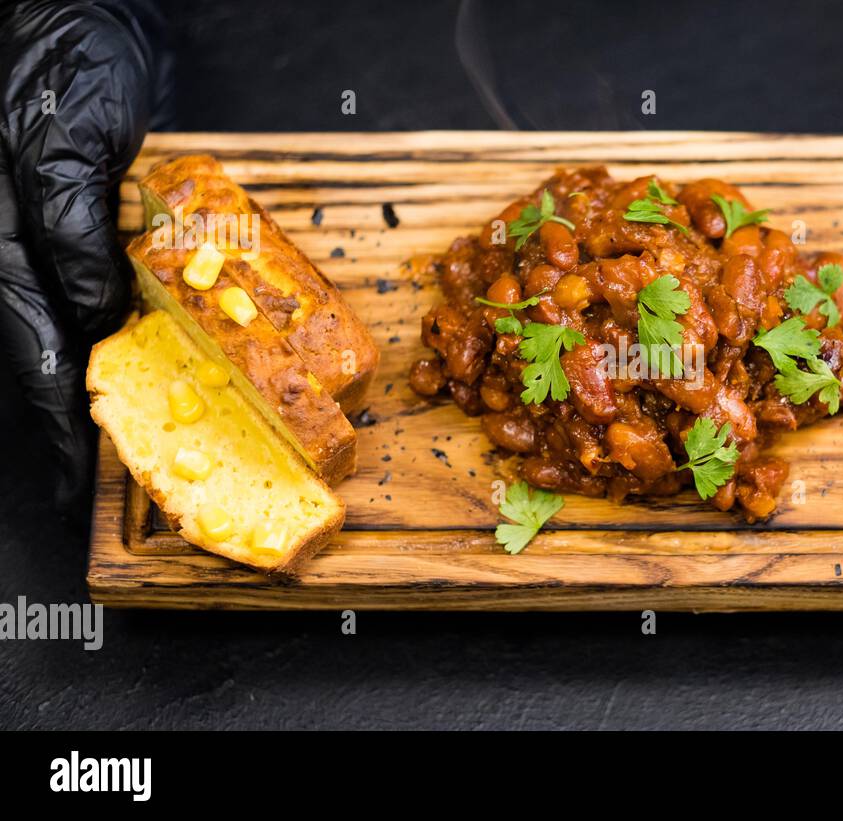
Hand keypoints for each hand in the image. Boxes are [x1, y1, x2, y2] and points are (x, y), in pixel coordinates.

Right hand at [0, 0, 169, 502]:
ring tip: (144, 433)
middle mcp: (24, 257)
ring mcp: (51, 249)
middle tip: (124, 471)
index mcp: (5, 249)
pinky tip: (152, 357)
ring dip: (112, 384)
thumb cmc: (59, 72)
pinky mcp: (83, 235)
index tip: (76, 477)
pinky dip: (127, 337)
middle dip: (86, 418)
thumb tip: (96, 313)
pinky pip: (101, 301)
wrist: (76, 24)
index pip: (36, 354)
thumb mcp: (61, 149)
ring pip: (78, 336)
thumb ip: (72, 234)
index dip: (59, 424)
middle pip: (55, 358)